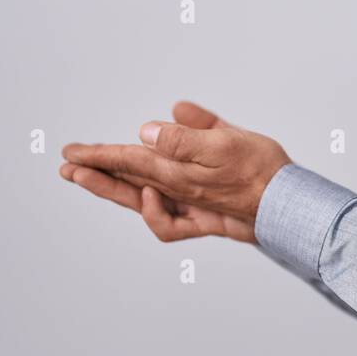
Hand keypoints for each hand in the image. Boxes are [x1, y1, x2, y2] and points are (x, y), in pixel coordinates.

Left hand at [60, 100, 290, 238]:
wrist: (289, 206)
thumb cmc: (263, 170)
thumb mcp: (226, 141)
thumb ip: (184, 137)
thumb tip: (146, 131)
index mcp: (178, 172)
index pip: (129, 160)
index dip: (98, 155)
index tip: (71, 151)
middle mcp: (178, 192)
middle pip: (126, 181)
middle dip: (94, 172)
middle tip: (67, 165)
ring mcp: (189, 207)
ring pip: (140, 199)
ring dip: (111, 188)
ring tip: (87, 177)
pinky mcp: (203, 219)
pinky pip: (168, 224)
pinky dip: (152, 212)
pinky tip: (148, 196)